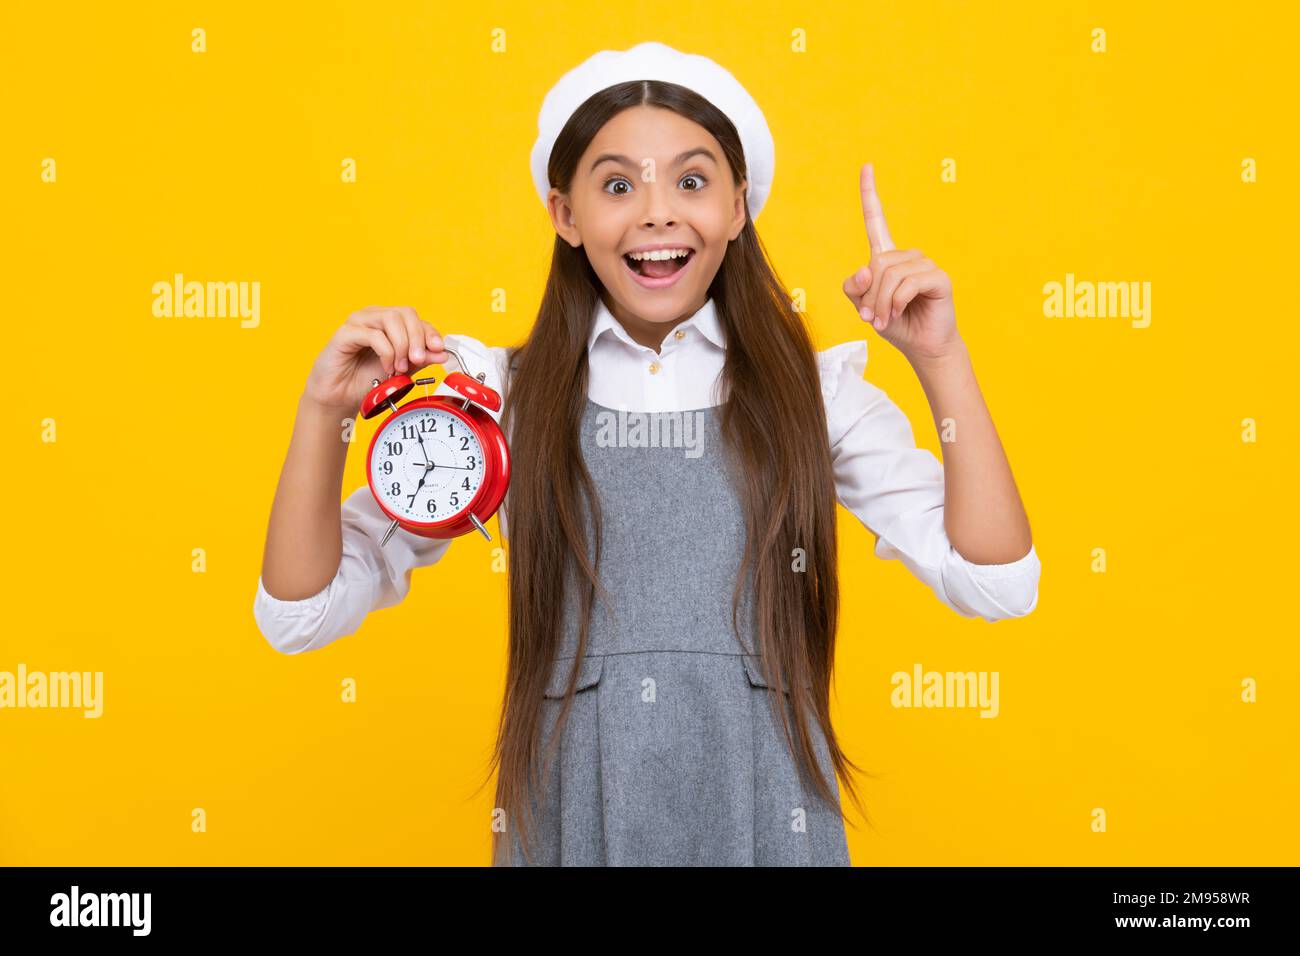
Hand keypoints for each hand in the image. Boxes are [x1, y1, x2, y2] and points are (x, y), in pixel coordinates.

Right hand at [304, 306, 449, 412]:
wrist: (341, 397)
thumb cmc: (366, 379)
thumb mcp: (403, 370)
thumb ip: (421, 359)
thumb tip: (442, 353)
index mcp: (389, 322)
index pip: (415, 318)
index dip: (430, 333)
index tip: (438, 350)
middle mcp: (374, 317)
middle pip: (405, 313)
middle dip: (417, 338)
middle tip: (418, 361)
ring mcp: (359, 322)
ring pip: (391, 320)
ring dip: (402, 346)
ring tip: (399, 367)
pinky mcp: (346, 332)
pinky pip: (374, 335)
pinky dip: (386, 352)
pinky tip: (386, 367)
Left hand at [842, 163, 962, 364]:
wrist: (922, 346)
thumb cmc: (896, 324)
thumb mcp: (865, 307)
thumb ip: (854, 288)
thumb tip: (863, 271)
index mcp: (887, 257)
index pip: (877, 220)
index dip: (870, 194)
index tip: (866, 166)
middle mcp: (907, 256)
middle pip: (876, 264)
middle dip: (870, 295)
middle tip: (872, 317)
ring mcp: (925, 264)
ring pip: (890, 275)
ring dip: (882, 303)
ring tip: (885, 320)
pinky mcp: (939, 277)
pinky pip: (908, 284)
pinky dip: (897, 303)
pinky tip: (898, 315)